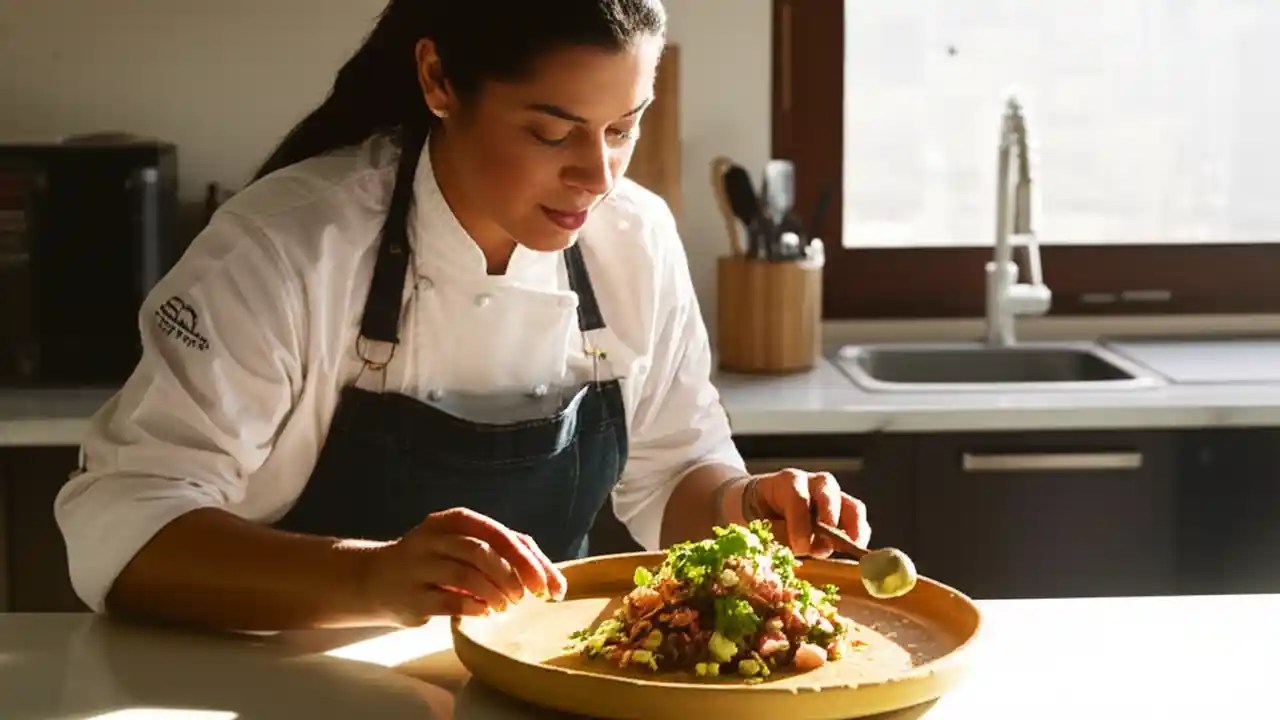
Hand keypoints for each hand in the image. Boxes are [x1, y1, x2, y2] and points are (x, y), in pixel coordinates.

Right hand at [360, 508, 567, 625]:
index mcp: (455, 521)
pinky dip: (473, 606)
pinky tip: (485, 612)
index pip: (500, 534)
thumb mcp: (465, 547)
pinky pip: (448, 600)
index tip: (549, 586)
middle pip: (483, 550)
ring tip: (506, 606)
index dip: (529, 561)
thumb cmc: (435, 562)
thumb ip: (503, 553)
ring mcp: (419, 565)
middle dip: (513, 576)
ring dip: (494, 592)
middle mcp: (434, 537)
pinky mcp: (410, 596)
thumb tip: (550, 578)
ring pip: (465, 573)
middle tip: (527, 597)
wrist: (374, 579)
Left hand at [744, 469, 870, 557]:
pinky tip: (850, 553)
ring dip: (851, 530)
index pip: (797, 496)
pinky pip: (857, 521)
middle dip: (829, 521)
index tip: (800, 547)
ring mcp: (831, 495)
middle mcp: (812, 483)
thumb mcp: (758, 524)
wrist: (758, 506)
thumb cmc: (757, 515)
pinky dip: (857, 536)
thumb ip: (777, 534)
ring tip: (845, 551)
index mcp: (786, 482)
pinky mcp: (843, 510)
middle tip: (823, 547)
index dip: (800, 523)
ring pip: (851, 506)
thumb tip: (800, 547)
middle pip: (829, 493)